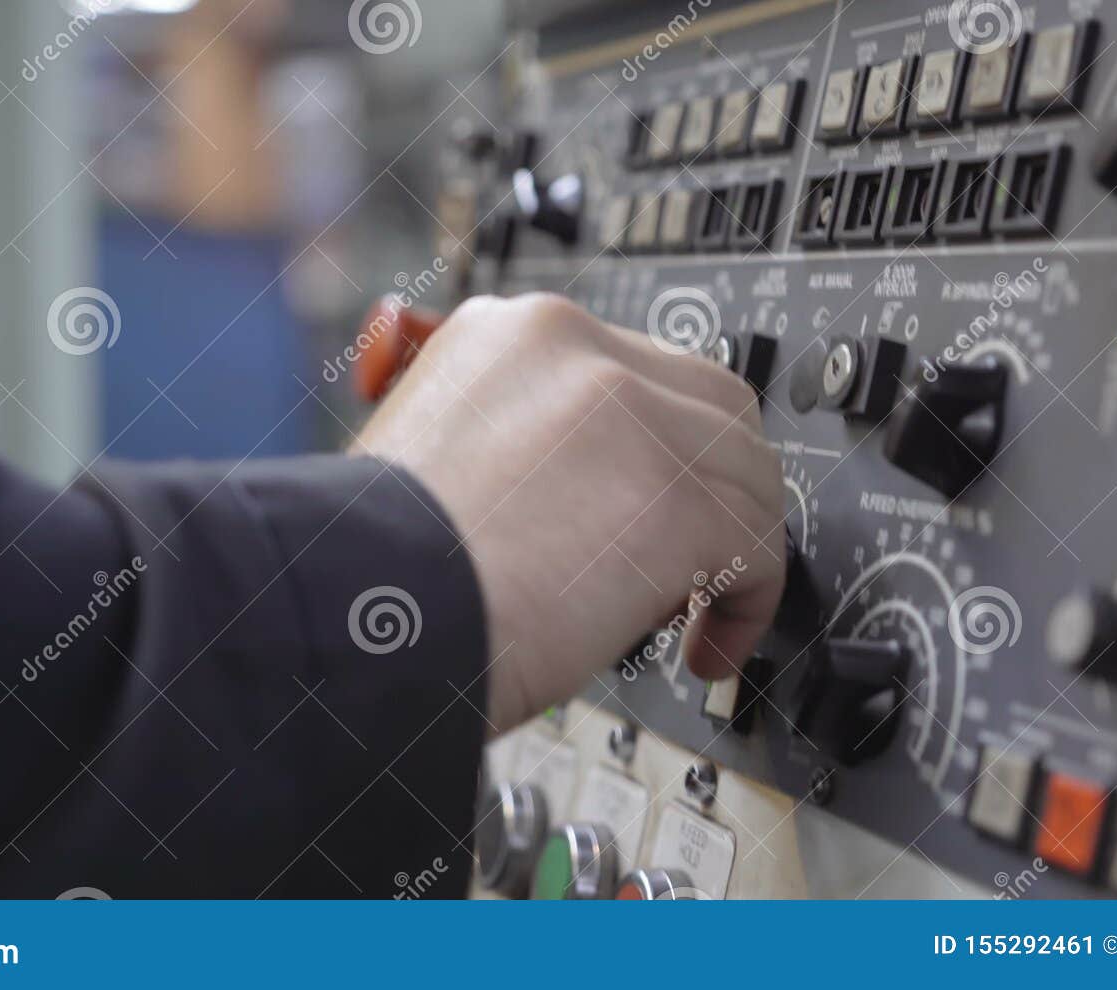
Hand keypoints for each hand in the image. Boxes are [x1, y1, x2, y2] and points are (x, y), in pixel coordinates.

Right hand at [356, 293, 785, 731]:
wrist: (358, 608)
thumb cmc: (371, 564)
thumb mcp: (431, 455)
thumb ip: (512, 444)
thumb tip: (571, 496)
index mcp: (514, 333)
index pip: (635, 372)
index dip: (656, 449)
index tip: (648, 506)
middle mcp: (580, 349)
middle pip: (711, 405)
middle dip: (711, 484)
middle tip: (688, 557)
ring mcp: (636, 414)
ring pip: (745, 474)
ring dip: (731, 551)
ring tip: (689, 617)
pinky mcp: (677, 495)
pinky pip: (758, 549)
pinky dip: (745, 608)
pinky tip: (704, 648)